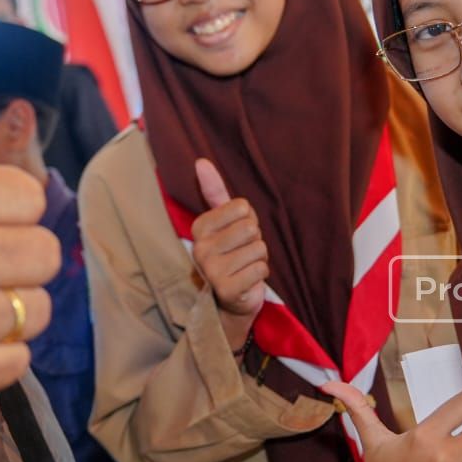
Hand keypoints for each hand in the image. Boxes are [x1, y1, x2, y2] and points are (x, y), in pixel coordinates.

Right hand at [190, 158, 267, 350]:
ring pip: (259, 249)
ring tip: (245, 267)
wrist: (230, 299)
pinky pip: (261, 269)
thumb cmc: (231, 254)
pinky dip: (260, 275)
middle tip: (242, 253)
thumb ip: (214, 192)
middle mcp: (200, 248)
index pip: (241, 207)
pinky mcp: (227, 289)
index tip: (236, 236)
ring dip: (259, 258)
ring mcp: (212, 270)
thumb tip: (201, 161)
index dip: (247, 220)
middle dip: (255, 240)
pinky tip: (247, 280)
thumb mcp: (223, 222)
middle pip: (251, 228)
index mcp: (199, 228)